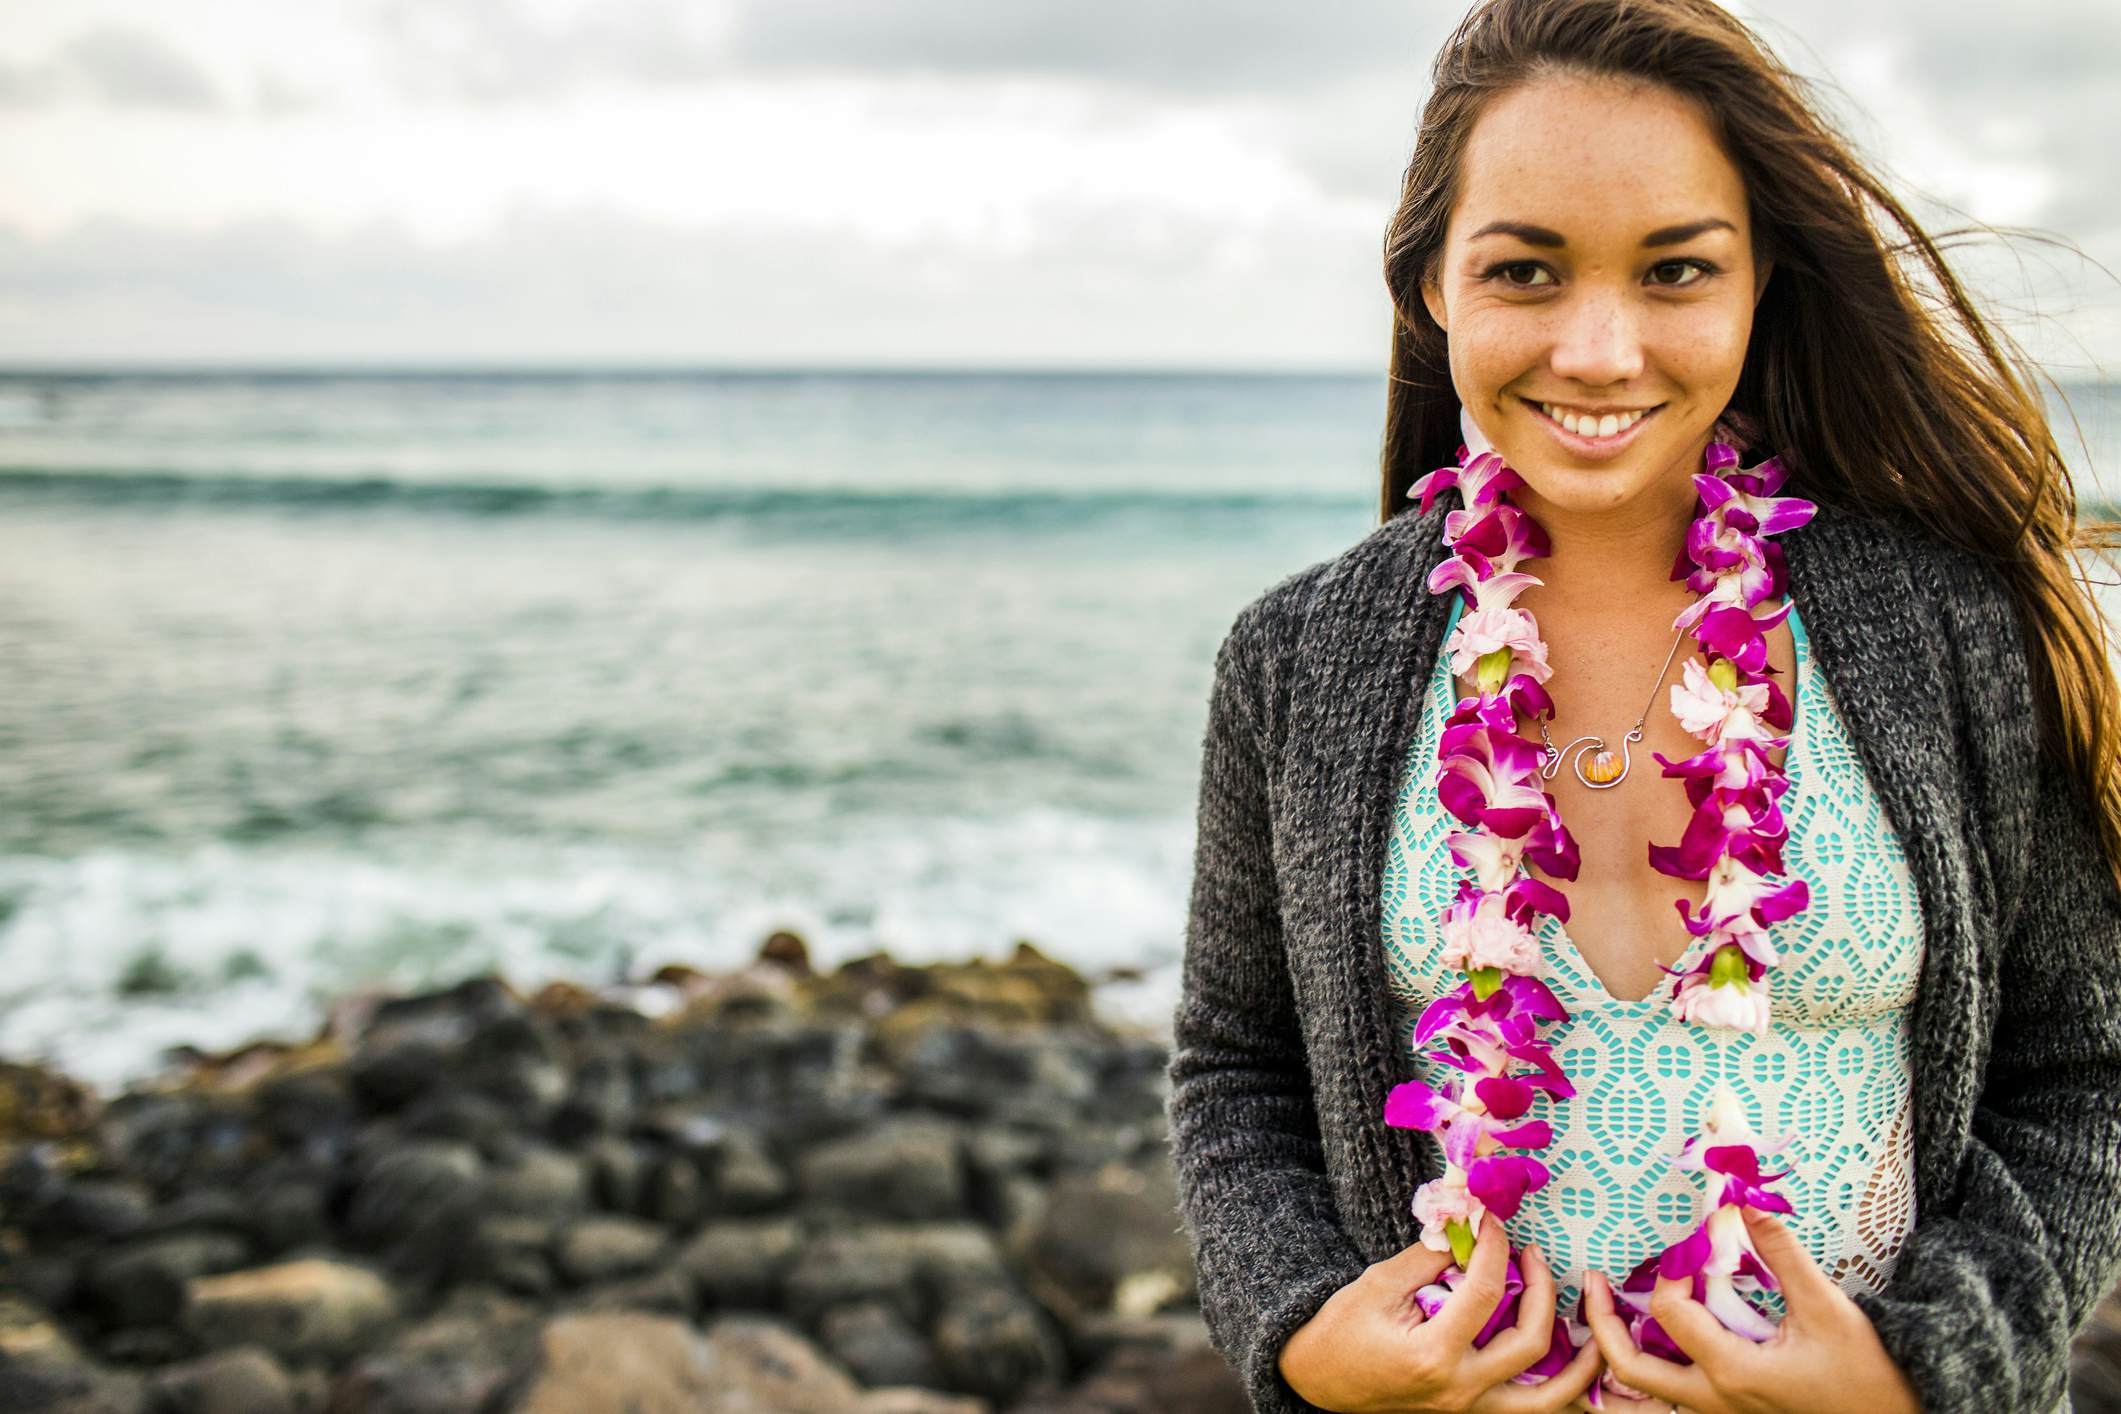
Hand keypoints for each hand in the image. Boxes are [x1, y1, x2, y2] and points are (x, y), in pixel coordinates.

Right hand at [1277, 1212, 1603, 1412]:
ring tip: (1592, 1324)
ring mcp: (1468, 1409)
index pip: (1485, 1292)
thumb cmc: (1340, 1330)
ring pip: (1547, 1398)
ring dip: (1579, 1363)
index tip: (1495, 1220)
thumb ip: (1430, 1257)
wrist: (1318, 1381)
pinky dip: (1556, 1385)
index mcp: (1432, 1355)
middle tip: (1534, 1253)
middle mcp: (1459, 1389)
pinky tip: (1570, 1357)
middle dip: (1543, 1289)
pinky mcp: (1471, 1413)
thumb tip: (1471, 1227)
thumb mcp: (1378, 1283)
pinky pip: (1528, 1407)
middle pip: (1530, 1342)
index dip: (1496, 1247)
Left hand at [1581, 1206, 1920, 1413]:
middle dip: (1601, 1324)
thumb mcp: (1827, 1308)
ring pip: (1642, 1392)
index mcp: (1732, 1372)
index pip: (1671, 1313)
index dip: (1673, 1270)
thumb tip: (1744, 1199)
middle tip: (1593, 1283)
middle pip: (1628, 1369)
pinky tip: (1650, 1336)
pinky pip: (1667, 1398)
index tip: (1692, 1247)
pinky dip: (1645, 1368)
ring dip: (1617, 1351)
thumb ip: (1781, 1253)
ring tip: (1609, 1310)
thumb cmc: (1865, 1374)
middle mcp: (1713, 1400)